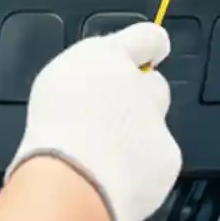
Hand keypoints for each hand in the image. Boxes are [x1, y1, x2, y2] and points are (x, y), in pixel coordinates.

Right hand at [7, 23, 180, 220]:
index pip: (145, 37)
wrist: (73, 183)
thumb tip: (100, 82)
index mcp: (105, 58)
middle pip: (154, 85)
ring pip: (154, 127)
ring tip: (102, 160)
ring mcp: (157, 120)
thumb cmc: (51, 135)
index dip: (151, 46)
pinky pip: (157, 161)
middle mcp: (138, 83)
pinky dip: (141, 170)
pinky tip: (115, 178)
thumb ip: (88, 78)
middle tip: (113, 123)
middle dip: (141, 101)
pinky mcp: (168, 155)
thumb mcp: (55, 86)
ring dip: (136, 139)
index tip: (155, 51)